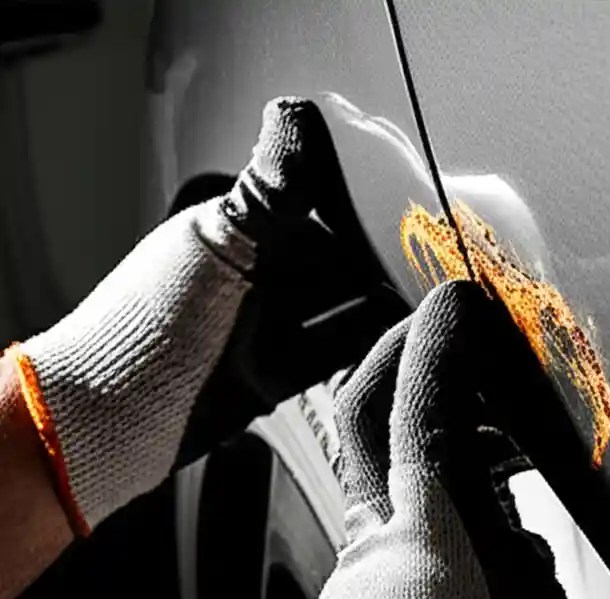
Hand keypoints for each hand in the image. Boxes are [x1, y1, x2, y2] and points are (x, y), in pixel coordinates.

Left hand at [8, 97, 403, 533]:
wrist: (117, 418)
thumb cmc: (158, 322)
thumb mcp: (224, 242)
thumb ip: (270, 187)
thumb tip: (294, 112)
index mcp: (238, 235)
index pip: (319, 214)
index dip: (367, 215)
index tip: (414, 219)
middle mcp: (253, 280)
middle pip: (337, 267)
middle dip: (382, 267)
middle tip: (435, 272)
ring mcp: (262, 333)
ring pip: (342, 314)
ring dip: (382, 315)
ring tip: (431, 313)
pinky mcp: (271, 380)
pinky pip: (332, 362)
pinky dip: (365, 356)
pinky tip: (398, 352)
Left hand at [297, 281, 569, 598]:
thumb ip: (524, 561)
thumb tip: (517, 538)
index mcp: (433, 532)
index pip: (421, 404)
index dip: (438, 339)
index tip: (457, 300)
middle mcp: (382, 538)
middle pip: (361, 411)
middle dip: (395, 353)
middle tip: (437, 328)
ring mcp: (362, 562)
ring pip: (365, 455)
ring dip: (405, 411)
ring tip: (467, 413)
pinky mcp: (357, 594)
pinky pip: (375, 503)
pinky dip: (410, 474)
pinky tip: (452, 497)